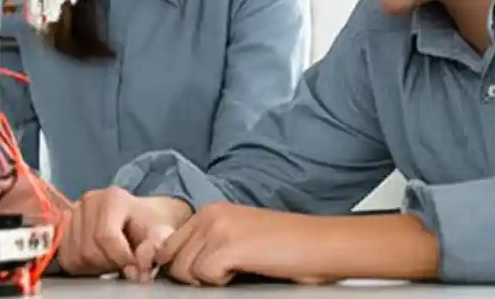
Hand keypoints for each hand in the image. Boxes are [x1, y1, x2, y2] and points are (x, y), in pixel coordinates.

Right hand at [57, 187, 190, 277]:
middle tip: (124, 263)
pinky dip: (82, 265)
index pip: (106, 236)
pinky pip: (66, 256)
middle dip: (109, 263)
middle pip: (89, 249)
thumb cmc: (148, 225)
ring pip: (76, 255)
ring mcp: (73, 212)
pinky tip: (97, 260)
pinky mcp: (63, 225)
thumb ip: (154, 248)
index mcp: (112, 198)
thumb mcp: (160, 234)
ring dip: (96, 266)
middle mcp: (88, 201)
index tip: (134, 268)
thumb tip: (140, 265)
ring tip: (111, 260)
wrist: (138, 217)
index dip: (121, 258)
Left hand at [155, 203, 330, 285]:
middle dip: (191, 275)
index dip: (180, 266)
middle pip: (172, 258)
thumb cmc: (290, 248)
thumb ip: (209, 246)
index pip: (170, 244)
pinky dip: (222, 283)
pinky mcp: (227, 246)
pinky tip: (246, 271)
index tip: (201, 277)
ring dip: (207, 280)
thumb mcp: (240, 238)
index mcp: (210, 211)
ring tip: (238, 272)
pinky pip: (204, 276)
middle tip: (224, 277)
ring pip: (184, 270)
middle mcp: (209, 215)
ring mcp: (216, 228)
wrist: (324, 244)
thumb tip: (180, 268)